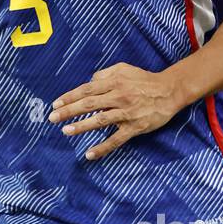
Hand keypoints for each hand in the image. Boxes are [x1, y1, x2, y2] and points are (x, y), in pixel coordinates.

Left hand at [49, 63, 181, 160]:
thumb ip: (105, 73)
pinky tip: (90, 154)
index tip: (55, 104)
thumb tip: (89, 81)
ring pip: (100, 120)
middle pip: (89, 104)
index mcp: (114, 82)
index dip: (70, 97)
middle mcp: (118, 97)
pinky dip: (103, 147)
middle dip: (69, 111)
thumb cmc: (145, 80)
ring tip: (66, 131)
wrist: (170, 91)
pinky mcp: (135, 127)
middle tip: (52, 118)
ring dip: (81, 126)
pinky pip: (116, 140)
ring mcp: (126, 113)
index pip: (86, 90)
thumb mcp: (124, 69)